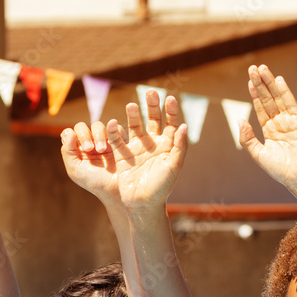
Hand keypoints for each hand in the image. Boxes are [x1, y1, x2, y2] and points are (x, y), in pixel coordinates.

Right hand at [60, 91, 187, 207]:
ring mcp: (137, 148)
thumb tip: (183, 126)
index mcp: (168, 146)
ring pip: (135, 126)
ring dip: (133, 115)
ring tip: (131, 105)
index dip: (171, 111)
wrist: (142, 205)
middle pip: (153, 119)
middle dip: (152, 106)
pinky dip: (114, 131)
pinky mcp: (123, 155)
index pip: (171, 123)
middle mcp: (153, 144)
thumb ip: (179, 146)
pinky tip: (113, 123)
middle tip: (150, 92)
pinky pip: (118, 140)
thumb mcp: (173, 167)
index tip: (170, 99)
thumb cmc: (161, 188)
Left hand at [238, 64, 296, 187]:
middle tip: (253, 68)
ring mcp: (290, 121)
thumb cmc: (279, 169)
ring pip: (278, 98)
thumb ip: (247, 138)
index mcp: (269, 130)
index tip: (249, 81)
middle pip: (268, 99)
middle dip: (261, 83)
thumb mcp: (257, 153)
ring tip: (262, 69)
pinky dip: (284, 92)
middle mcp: (279, 123)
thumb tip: (239, 119)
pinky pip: (290, 104)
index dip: (255, 94)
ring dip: (270, 83)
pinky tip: (278, 80)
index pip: (261, 108)